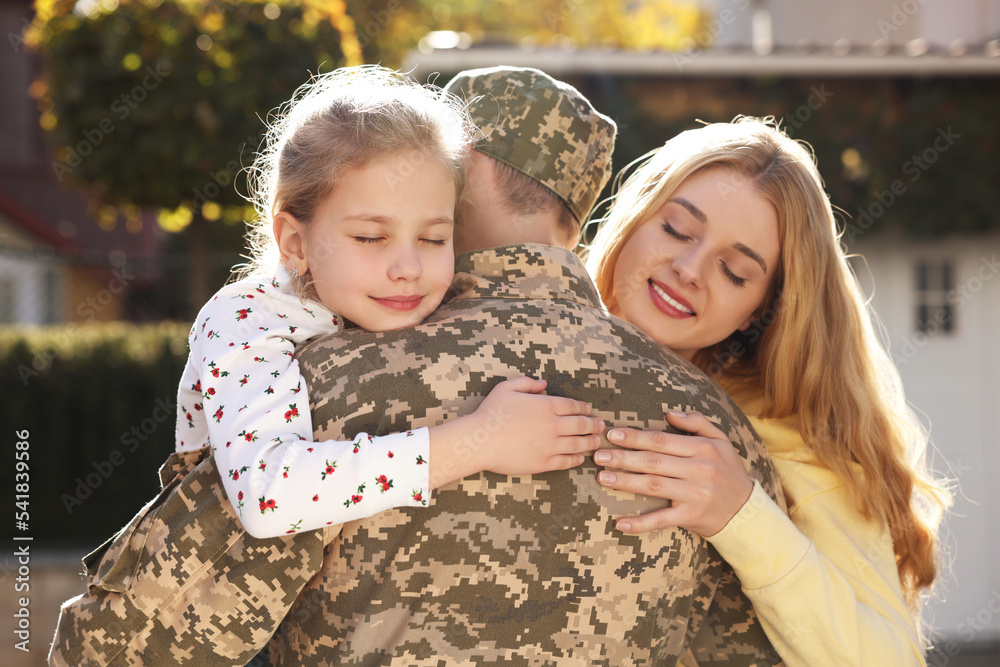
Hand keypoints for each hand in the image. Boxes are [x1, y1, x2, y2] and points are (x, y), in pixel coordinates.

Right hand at [428, 377, 603, 487]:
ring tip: (597, 442)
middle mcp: (553, 425)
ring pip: (578, 444)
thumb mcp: (506, 388)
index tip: (589, 409)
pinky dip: (576, 459)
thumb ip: (527, 383)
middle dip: (593, 425)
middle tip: (601, 426)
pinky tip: (580, 457)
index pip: (573, 406)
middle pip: (581, 425)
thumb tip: (543, 383)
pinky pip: (567, 461)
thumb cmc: (490, 413)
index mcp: (545, 405)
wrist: (480, 441)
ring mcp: (550, 446)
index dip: (584, 407)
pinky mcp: (544, 463)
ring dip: (590, 442)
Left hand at [592, 411, 752, 536]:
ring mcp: (694, 495)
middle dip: (624, 458)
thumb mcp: (720, 441)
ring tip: (602, 478)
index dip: (635, 437)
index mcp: (703, 448)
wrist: (747, 511)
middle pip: (653, 462)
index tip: (613, 435)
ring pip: (653, 486)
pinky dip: (640, 523)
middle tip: (599, 455)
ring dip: (625, 482)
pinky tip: (620, 522)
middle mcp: (699, 470)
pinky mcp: (691, 518)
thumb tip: (669, 412)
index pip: (662, 440)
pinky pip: (661, 520)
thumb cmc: (727, 471)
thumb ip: (697, 422)